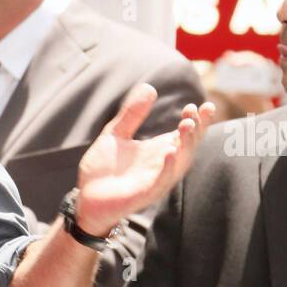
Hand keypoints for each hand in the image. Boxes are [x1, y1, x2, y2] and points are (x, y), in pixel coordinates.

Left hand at [74, 86, 216, 236]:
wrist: (86, 198)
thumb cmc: (103, 169)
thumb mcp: (115, 134)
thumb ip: (131, 115)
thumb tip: (150, 88)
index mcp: (160, 150)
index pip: (186, 134)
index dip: (198, 120)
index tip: (201, 105)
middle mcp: (163, 165)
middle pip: (188, 147)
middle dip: (195, 130)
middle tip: (193, 112)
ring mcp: (155, 180)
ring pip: (180, 163)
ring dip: (186, 145)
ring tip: (187, 125)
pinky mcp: (144, 194)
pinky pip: (161, 181)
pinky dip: (167, 167)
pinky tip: (169, 151)